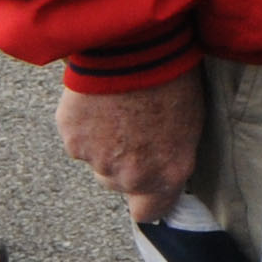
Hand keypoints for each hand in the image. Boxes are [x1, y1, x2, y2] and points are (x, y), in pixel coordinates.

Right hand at [58, 74, 201, 220]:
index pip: (150, 212)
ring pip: (96, 162)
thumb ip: (170, 157)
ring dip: (102, 144)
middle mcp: (131, 176)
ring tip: (115, 110)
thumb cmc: (171, 79)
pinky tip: (97, 102)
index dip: (146, 200)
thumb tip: (160, 168)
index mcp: (166, 175)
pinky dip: (83, 126)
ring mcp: (98, 161)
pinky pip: (76, 140)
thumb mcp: (189, 125)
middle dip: (121, 164)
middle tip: (130, 130)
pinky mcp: (73, 140)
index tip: (145, 188)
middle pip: (118, 184)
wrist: (136, 49)